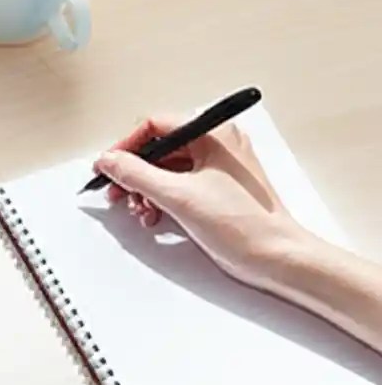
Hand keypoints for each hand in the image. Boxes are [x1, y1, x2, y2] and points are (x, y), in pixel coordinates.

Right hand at [93, 117, 311, 292]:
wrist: (276, 258)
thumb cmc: (246, 224)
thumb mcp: (179, 196)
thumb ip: (136, 175)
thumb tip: (109, 161)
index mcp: (215, 134)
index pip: (156, 126)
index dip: (126, 146)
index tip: (108, 166)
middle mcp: (218, 146)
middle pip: (159, 149)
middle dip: (135, 174)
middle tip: (118, 191)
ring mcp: (218, 169)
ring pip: (166, 170)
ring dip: (146, 190)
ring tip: (140, 209)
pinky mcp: (216, 191)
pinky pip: (177, 186)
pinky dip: (161, 200)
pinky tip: (155, 216)